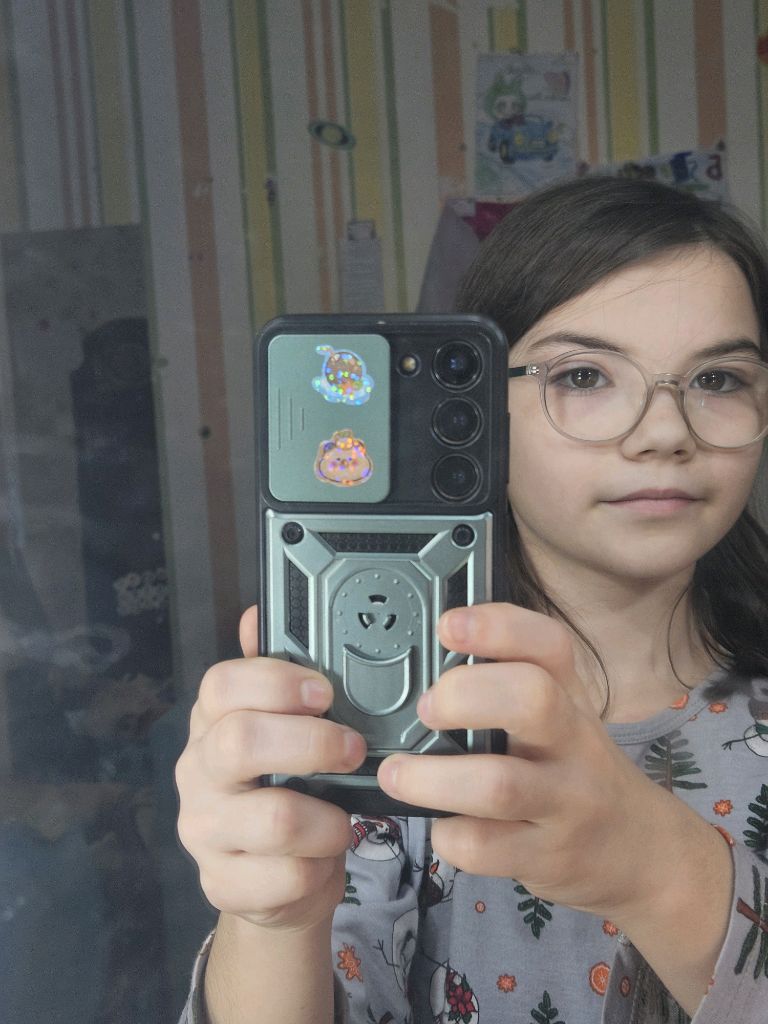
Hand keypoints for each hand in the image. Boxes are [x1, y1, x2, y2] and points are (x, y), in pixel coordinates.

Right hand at [175, 606, 366, 930]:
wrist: (276, 878)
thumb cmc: (289, 787)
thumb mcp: (286, 730)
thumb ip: (278, 677)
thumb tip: (258, 612)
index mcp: (212, 721)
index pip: (222, 685)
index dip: (277, 682)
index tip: (325, 692)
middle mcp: (198, 772)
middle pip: (242, 741)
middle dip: (312, 743)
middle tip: (354, 749)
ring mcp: (204, 831)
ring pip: (273, 819)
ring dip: (328, 818)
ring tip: (344, 818)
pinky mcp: (221, 884)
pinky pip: (284, 876)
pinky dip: (319, 867)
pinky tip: (322, 858)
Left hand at [377, 602, 704, 925]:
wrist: (640, 851)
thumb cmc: (575, 767)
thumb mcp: (559, 714)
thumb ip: (506, 685)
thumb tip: (423, 664)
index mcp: (570, 695)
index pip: (549, 645)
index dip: (498, 628)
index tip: (449, 626)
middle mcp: (573, 741)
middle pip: (531, 700)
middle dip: (464, 695)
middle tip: (426, 708)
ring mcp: (564, 802)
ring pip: (499, 785)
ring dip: (432, 779)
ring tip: (396, 774)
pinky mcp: (545, 856)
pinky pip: (485, 846)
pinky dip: (448, 834)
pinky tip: (443, 824)